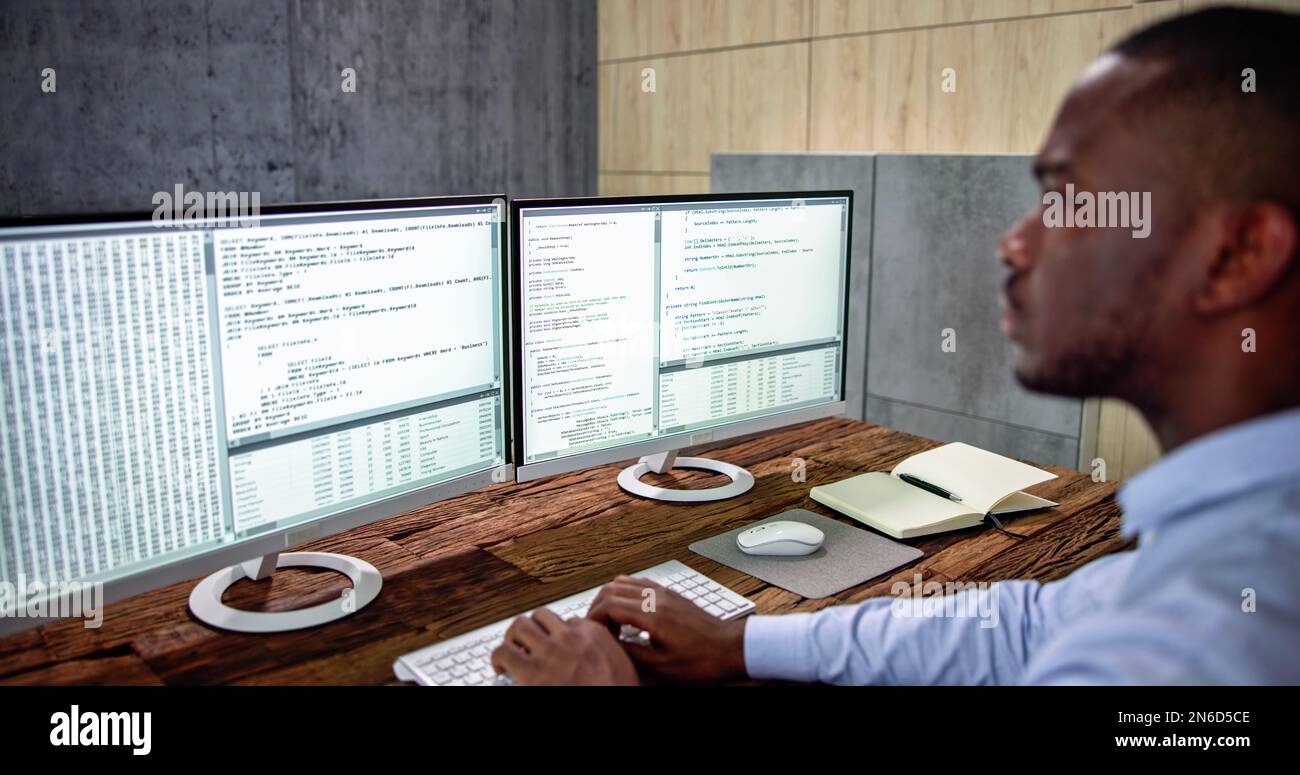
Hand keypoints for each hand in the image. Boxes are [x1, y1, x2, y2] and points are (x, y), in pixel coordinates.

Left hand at [490, 608, 638, 684]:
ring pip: (519, 626)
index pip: (568, 621)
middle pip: (541, 616)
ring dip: (513, 638)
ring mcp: (550, 653)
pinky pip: (504, 652)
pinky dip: (498, 658)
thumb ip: (609, 653)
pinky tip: (501, 668)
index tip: (555, 645)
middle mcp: (570, 638)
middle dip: (532, 628)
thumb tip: (599, 656)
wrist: (610, 713)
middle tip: (526, 642)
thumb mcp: (623, 666)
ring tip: (512, 652)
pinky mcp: (530, 672)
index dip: (558, 634)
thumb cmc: (619, 691)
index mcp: (594, 634)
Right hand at [586, 575, 746, 683]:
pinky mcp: (671, 593)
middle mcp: (656, 597)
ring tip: (611, 622)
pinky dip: (625, 593)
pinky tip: (629, 613)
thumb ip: (632, 653)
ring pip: (623, 581)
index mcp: (652, 614)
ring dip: (610, 598)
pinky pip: (639, 583)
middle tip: (597, 628)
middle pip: (611, 588)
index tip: (591, 633)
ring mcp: (664, 592)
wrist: (731, 648)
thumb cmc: (702, 660)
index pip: (608, 604)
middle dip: (597, 607)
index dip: (593, 618)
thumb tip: (609, 645)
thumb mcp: (662, 666)